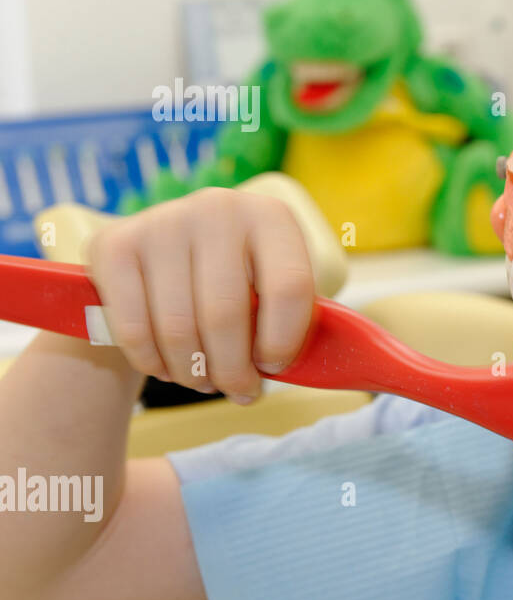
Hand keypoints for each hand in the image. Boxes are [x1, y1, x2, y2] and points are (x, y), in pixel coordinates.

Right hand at [85, 188, 315, 403]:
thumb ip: (292, 320)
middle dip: (234, 370)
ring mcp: (163, 222)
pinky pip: (134, 329)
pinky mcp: (115, 245)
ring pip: (179, 328)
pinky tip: (170, 369)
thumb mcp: (272, 286)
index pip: (289, 288)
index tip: (274, 367)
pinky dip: (153, 363)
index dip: (284, 342)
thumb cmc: (237, 280)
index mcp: (271, 216)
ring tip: (205, 382)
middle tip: (239, 392)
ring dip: (194, 373)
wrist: (162, 252)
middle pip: (227, 314)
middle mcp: (219, 207)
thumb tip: (310, 371)